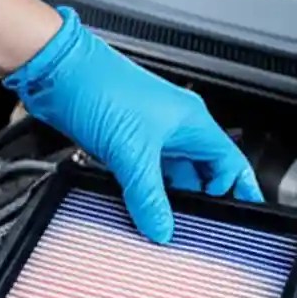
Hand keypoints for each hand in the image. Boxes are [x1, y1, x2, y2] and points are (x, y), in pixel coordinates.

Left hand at [4, 7, 262, 242]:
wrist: (56, 69)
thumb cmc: (100, 86)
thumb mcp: (131, 152)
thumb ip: (149, 196)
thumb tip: (161, 229)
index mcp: (193, 123)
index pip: (231, 163)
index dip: (238, 190)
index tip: (240, 215)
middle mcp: (176, 127)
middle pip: (201, 174)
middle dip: (197, 201)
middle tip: (192, 227)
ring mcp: (150, 133)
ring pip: (170, 175)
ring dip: (165, 197)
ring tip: (160, 219)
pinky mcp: (125, 139)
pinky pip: (143, 173)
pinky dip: (142, 191)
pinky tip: (135, 204)